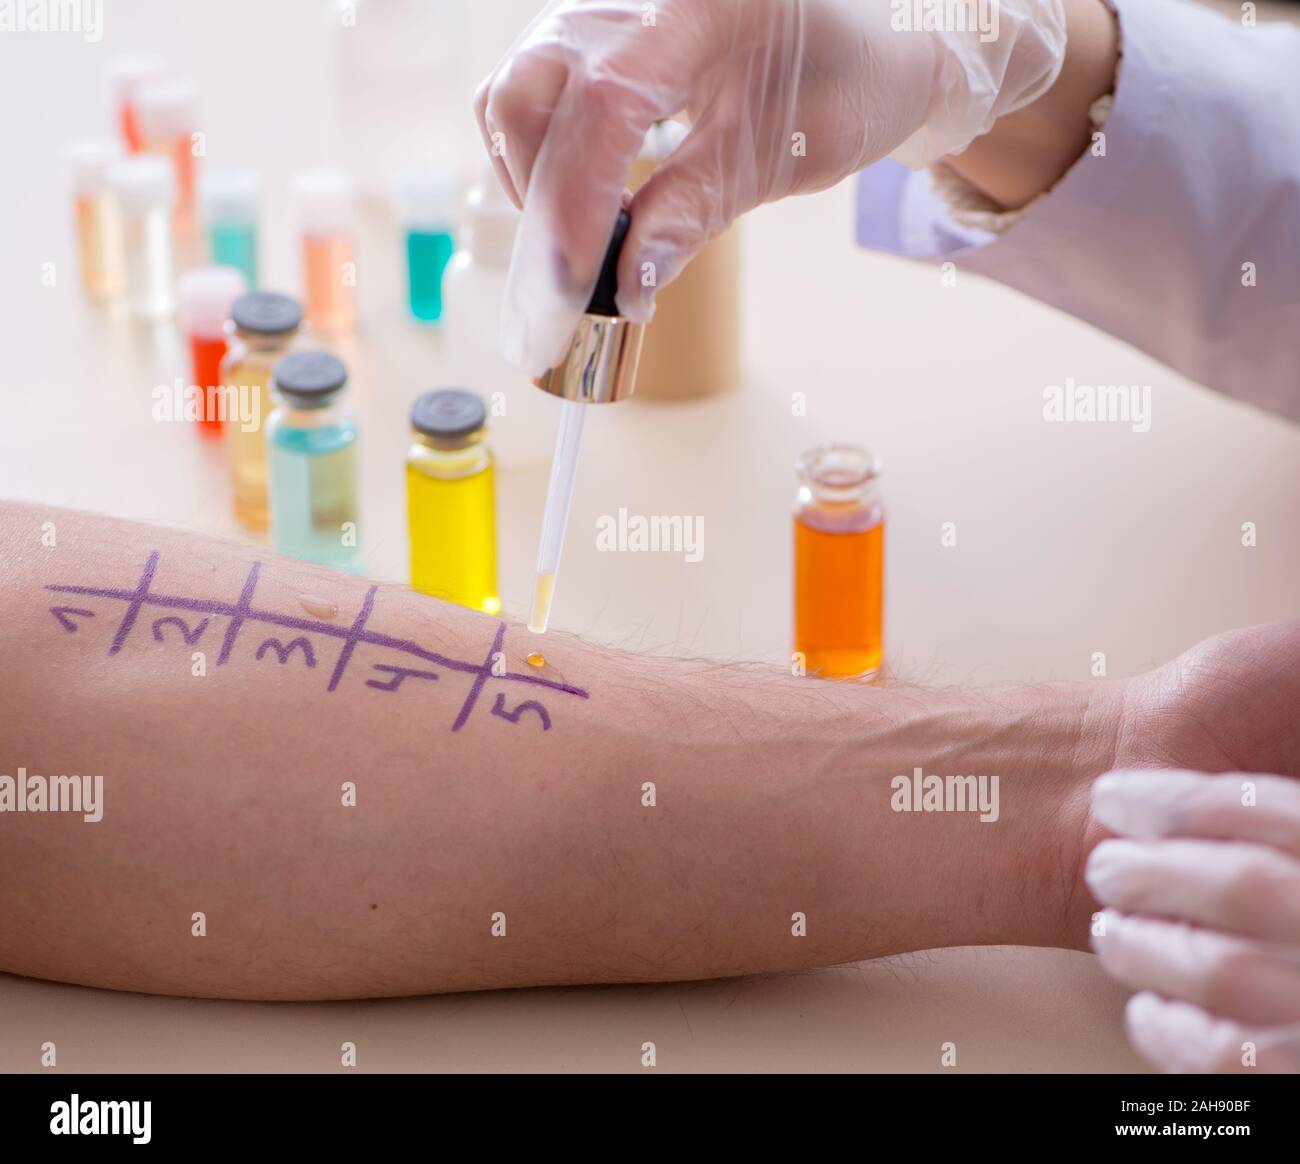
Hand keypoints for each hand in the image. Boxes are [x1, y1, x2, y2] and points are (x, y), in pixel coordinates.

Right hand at [474, 0, 1066, 372]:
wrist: (871, 37)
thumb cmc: (848, 84)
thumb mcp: (786, 157)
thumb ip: (697, 211)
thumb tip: (626, 283)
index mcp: (704, 7)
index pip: (605, 102)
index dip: (577, 203)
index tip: (576, 284)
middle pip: (529, 90)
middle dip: (541, 200)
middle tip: (576, 280)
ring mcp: (604, 5)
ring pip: (514, 92)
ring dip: (531, 179)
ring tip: (586, 238)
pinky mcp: (590, 30)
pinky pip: (526, 90)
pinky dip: (535, 155)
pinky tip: (581, 198)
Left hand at [1085, 770, 1299, 1072]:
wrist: (1295, 957)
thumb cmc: (1277, 856)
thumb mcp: (1282, 780)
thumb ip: (1253, 812)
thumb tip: (1244, 719)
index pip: (1274, 813)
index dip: (1178, 802)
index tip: (1112, 797)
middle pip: (1244, 887)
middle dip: (1151, 873)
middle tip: (1103, 868)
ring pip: (1223, 970)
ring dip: (1143, 947)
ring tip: (1112, 933)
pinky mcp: (1299, 1075)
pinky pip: (1228, 1057)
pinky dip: (1170, 1029)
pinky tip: (1150, 1008)